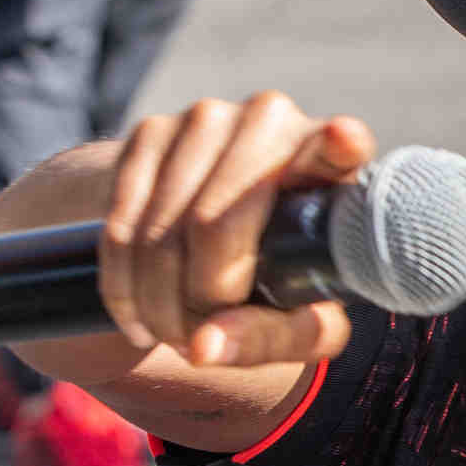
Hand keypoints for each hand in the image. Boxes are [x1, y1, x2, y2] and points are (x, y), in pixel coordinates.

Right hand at [99, 92, 376, 366]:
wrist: (213, 235)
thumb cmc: (281, 280)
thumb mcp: (298, 324)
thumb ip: (267, 339)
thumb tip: (201, 346)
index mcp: (333, 164)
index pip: (339, 147)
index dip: (340, 144)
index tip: (344, 140)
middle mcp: (274, 123)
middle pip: (215, 226)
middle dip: (197, 302)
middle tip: (201, 339)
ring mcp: (207, 119)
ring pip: (160, 232)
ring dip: (158, 305)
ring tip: (176, 332)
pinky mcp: (151, 131)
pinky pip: (120, 226)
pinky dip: (123, 288)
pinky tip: (141, 315)